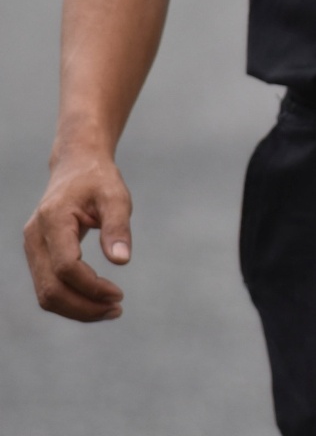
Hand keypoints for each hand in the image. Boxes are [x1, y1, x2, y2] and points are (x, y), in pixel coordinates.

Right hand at [23, 147, 131, 321]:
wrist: (75, 167)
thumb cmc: (98, 180)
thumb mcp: (115, 196)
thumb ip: (118, 227)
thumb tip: (122, 260)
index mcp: (53, 220)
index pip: (65, 266)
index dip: (91, 287)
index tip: (119, 295)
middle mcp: (35, 238)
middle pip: (50, 289)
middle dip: (83, 306)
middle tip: (117, 309)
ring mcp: (32, 248)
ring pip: (45, 294)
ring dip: (76, 309)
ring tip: (110, 310)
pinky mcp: (37, 255)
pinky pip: (48, 287)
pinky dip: (71, 300)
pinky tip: (97, 301)